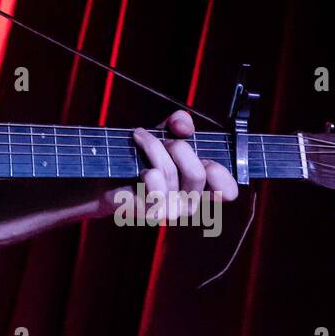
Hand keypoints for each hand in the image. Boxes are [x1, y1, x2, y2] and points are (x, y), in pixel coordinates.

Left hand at [99, 110, 237, 222]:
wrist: (106, 173)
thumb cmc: (141, 155)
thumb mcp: (165, 132)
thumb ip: (180, 123)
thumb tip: (184, 126)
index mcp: (201, 187)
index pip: (227, 191)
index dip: (222, 174)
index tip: (207, 159)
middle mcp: (189, 203)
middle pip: (197, 172)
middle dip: (177, 147)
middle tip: (163, 140)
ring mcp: (169, 211)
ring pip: (170, 172)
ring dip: (153, 146)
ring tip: (140, 138)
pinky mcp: (147, 212)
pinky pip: (154, 186)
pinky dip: (146, 167)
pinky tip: (138, 167)